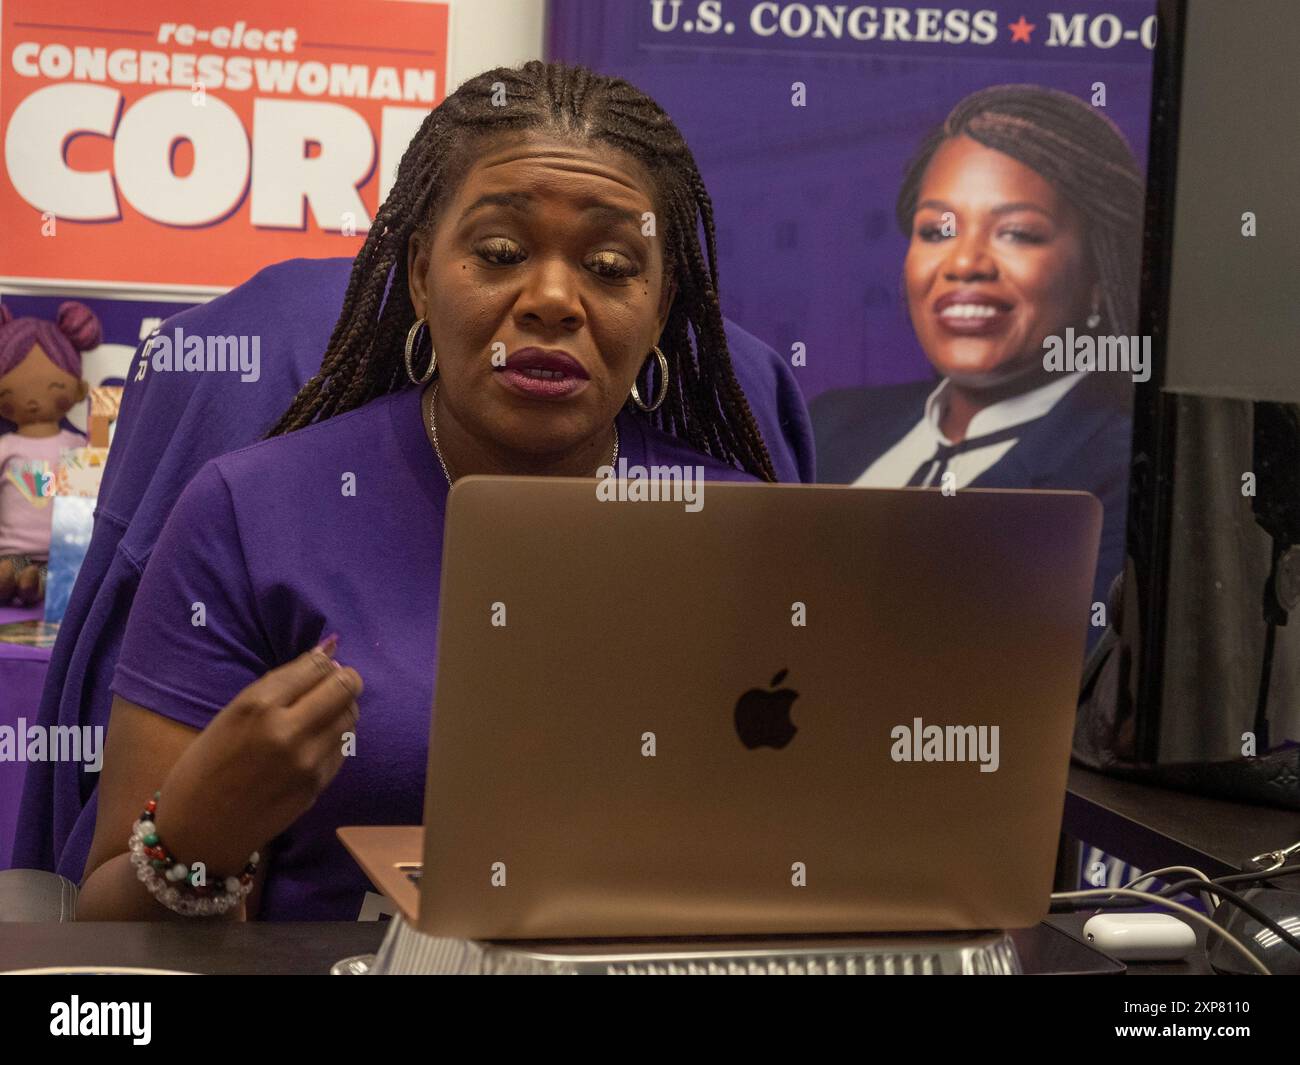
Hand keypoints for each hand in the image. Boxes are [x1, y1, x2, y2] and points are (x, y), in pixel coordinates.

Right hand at [151, 641, 361, 873]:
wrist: (198, 832)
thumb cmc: (204, 766)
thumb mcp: (231, 715)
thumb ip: (279, 685)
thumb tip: (325, 652)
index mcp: (257, 706)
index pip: (317, 666)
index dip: (324, 662)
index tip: (322, 665)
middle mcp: (287, 730)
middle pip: (345, 687)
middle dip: (346, 679)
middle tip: (336, 683)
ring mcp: (307, 761)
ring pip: (350, 716)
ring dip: (344, 707)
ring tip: (324, 712)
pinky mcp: (317, 785)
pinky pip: (343, 747)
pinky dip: (337, 737)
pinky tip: (317, 741)